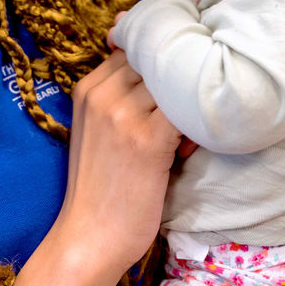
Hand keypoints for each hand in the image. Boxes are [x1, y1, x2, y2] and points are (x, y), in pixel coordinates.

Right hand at [54, 51, 181, 271]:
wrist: (89, 237)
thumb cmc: (100, 188)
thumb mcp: (98, 131)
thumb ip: (122, 98)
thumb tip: (167, 70)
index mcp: (87, 88)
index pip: (136, 48)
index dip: (162, 64)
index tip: (172, 86)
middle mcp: (103, 93)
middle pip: (159, 60)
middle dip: (179, 79)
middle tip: (185, 110)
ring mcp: (124, 114)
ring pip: (176, 82)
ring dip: (189, 102)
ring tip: (184, 136)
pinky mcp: (149, 140)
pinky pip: (187, 111)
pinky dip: (196, 124)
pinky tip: (188, 148)